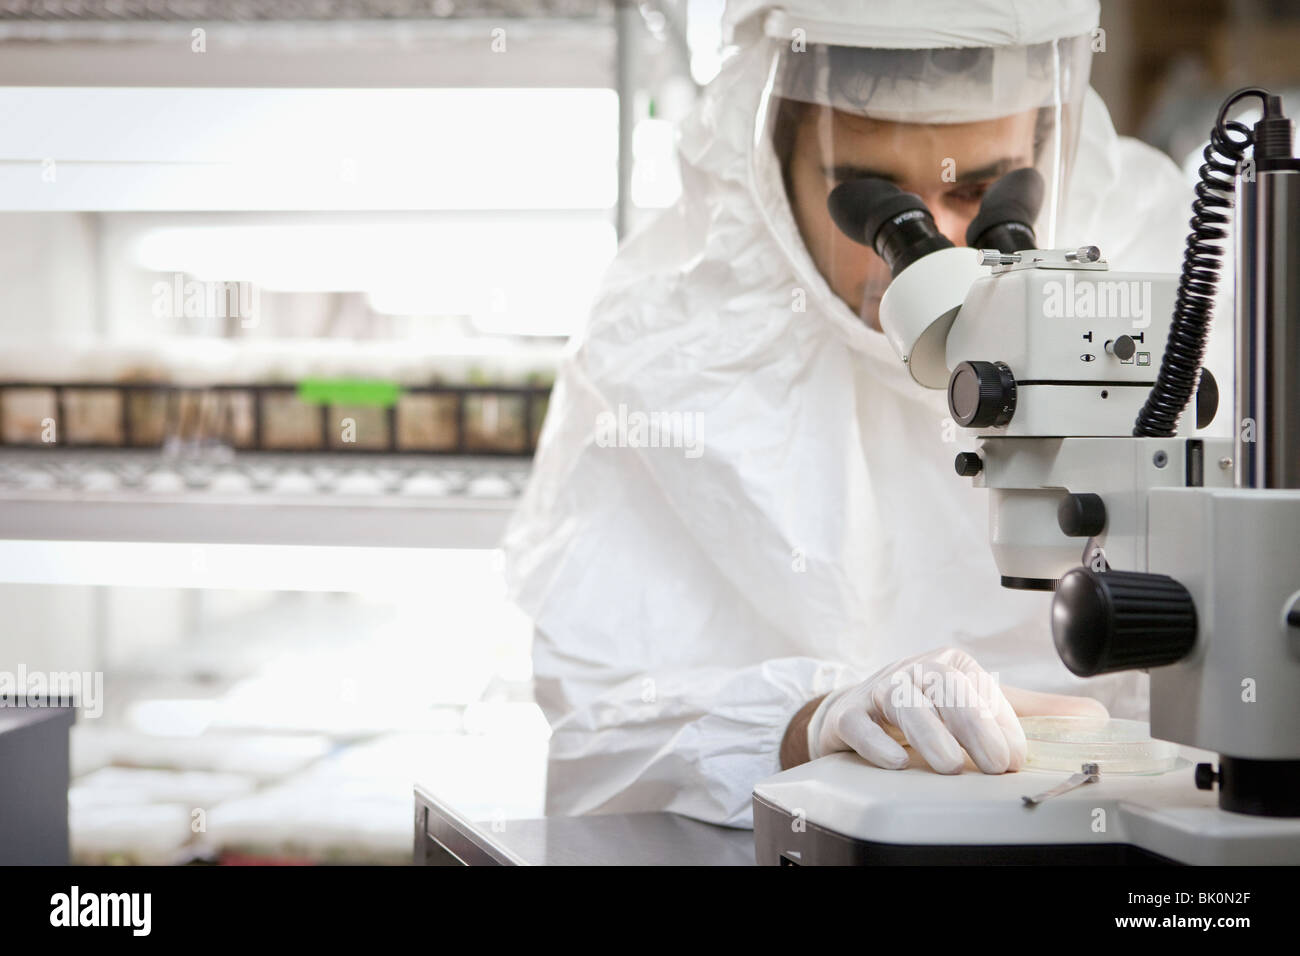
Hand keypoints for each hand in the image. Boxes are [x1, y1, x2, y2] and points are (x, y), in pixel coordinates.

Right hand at [806, 646, 1107, 773]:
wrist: (857, 713)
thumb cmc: (926, 709)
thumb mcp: (978, 706)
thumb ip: (1032, 715)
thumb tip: (1097, 717)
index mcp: (953, 666)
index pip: (981, 690)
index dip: (1000, 724)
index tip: (1014, 760)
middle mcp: (917, 671)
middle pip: (944, 687)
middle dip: (970, 724)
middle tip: (992, 764)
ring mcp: (880, 690)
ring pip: (902, 701)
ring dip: (927, 732)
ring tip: (947, 765)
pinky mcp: (848, 714)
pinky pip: (858, 723)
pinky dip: (876, 741)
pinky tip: (896, 762)